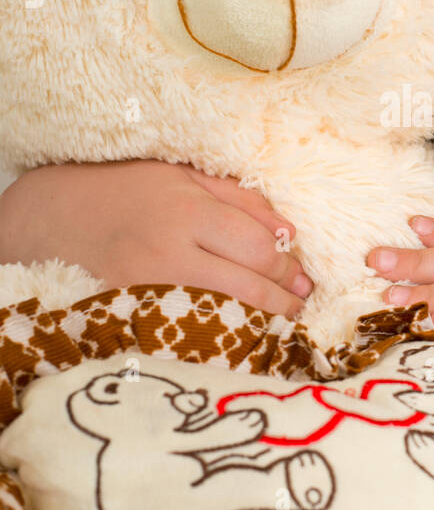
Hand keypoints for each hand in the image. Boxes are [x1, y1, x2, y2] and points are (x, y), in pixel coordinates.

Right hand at [0, 160, 313, 319]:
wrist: (57, 217)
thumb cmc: (127, 191)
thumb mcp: (184, 177)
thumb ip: (240, 201)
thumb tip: (288, 233)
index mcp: (188, 212)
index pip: (258, 248)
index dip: (287, 267)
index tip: (301, 276)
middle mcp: (170, 253)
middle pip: (246, 285)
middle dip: (282, 298)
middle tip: (298, 302)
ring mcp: (150, 289)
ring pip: (223, 314)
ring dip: (259, 321)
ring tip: (280, 319)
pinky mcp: (134, 313)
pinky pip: (189, 329)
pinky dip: (220, 332)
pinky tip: (238, 330)